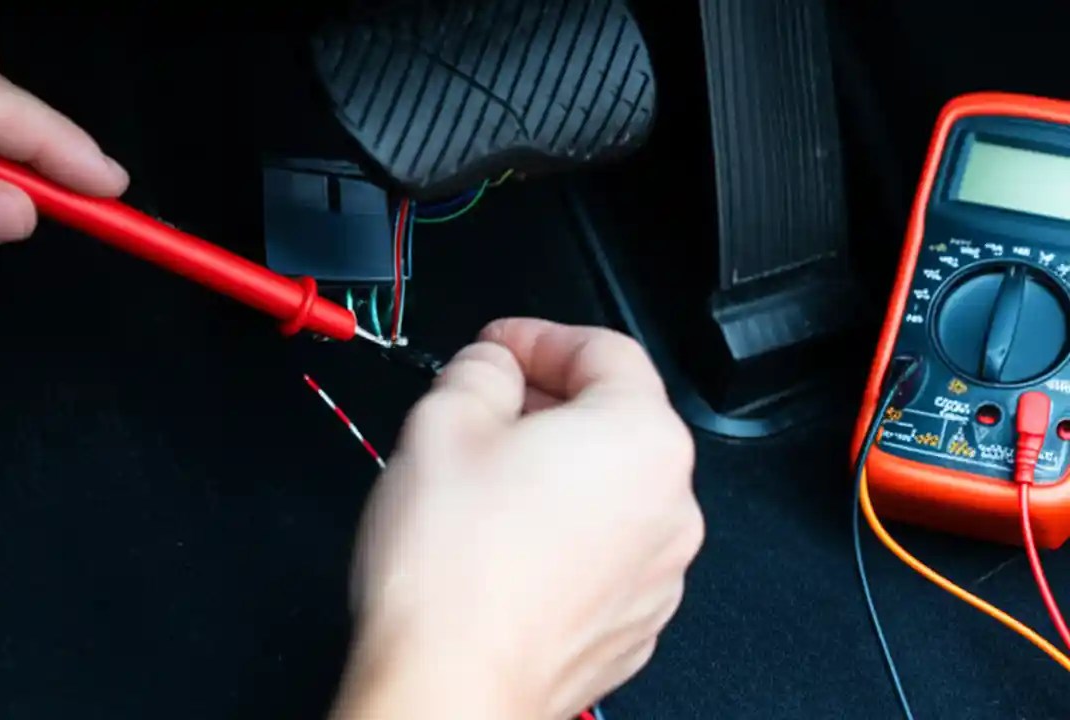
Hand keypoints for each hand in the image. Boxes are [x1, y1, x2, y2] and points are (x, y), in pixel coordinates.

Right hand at [333, 319, 703, 719]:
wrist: (449, 687)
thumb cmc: (453, 573)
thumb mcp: (443, 420)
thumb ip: (480, 367)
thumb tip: (493, 365)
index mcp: (640, 438)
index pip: (603, 349)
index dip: (538, 337)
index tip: (498, 348)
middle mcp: (670, 505)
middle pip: (613, 420)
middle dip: (545, 404)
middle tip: (480, 409)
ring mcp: (657, 572)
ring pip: (607, 489)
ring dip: (551, 471)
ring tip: (481, 485)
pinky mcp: (632, 622)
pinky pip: (602, 551)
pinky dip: (560, 533)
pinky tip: (500, 543)